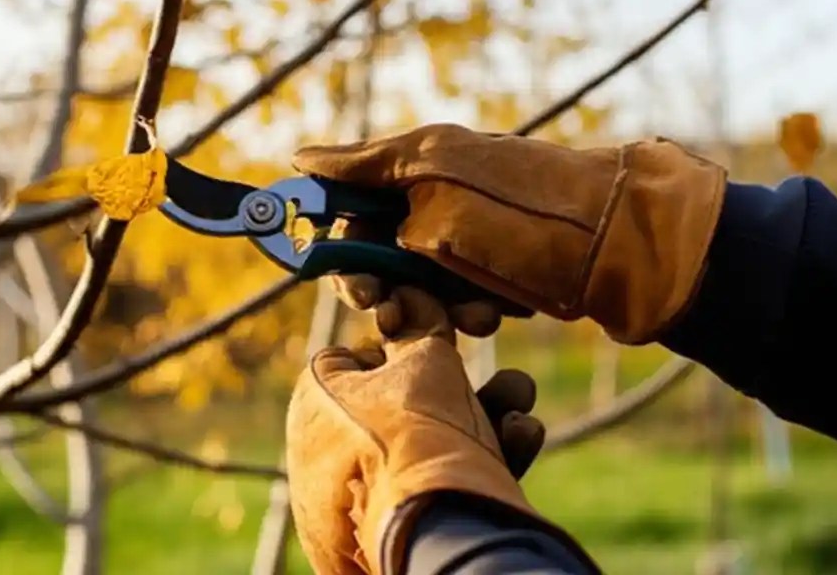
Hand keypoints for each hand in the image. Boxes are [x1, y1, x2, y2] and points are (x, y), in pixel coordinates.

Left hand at [286, 287, 589, 574]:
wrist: (432, 539)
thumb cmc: (419, 435)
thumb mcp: (425, 361)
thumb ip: (422, 324)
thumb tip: (414, 296)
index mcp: (313, 404)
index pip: (354, 358)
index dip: (403, 342)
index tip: (445, 339)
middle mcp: (324, 454)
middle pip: (406, 404)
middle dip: (467, 388)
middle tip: (510, 383)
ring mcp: (352, 503)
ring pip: (431, 446)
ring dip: (487, 420)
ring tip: (521, 411)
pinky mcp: (386, 537)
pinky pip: (436, 489)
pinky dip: (480, 464)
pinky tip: (523, 440)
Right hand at [296, 123, 726, 343]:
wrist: (620, 242)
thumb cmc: (522, 203)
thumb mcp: (436, 173)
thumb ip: (365, 168)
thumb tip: (299, 159)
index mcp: (414, 167)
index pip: (347, 208)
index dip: (337, 245)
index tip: (342, 274)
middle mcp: (431, 201)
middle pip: (373, 256)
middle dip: (378, 288)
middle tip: (389, 312)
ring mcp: (462, 239)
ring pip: (410, 286)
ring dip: (424, 307)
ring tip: (464, 314)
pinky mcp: (489, 274)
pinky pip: (452, 301)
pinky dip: (464, 312)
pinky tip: (493, 315)